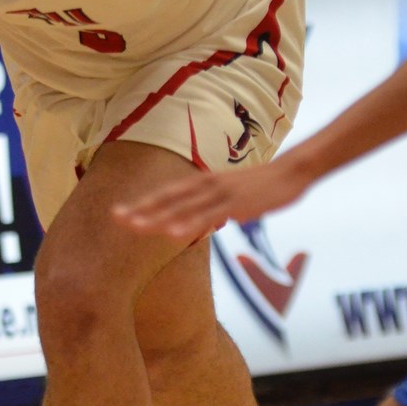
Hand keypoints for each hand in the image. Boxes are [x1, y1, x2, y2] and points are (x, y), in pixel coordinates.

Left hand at [114, 156, 313, 242]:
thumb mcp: (230, 196)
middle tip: (115, 218)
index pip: (166, 195)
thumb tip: (197, 223)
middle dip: (141, 210)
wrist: (292, 172)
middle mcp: (206, 186)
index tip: (119, 213)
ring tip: (137, 227)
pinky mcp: (237, 203)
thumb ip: (211, 207)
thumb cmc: (261, 186)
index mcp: (203, 184)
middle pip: (168, 200)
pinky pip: (209, 216)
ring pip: (184, 208)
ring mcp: (221, 194)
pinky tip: (175, 234)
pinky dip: (191, 224)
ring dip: (159, 217)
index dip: (142, 203)